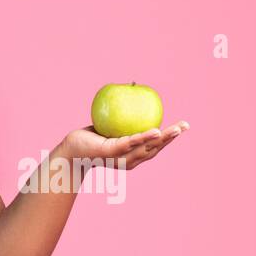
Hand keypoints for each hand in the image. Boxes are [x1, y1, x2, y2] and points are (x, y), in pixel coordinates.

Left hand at [58, 119, 189, 170]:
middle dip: (172, 138)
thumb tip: (131, 93)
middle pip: (155, 149)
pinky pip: (131, 142)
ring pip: (147, 147)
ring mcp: (121, 159)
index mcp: (132, 157)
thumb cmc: (89, 139)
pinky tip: (156, 129)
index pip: (154, 147)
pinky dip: (145, 137)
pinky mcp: (112, 153)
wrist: (70, 153)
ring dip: (164, 138)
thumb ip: (121, 119)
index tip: (180, 127)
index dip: (168, 139)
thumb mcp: (109, 129)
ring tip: (177, 129)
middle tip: (185, 126)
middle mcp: (129, 161)